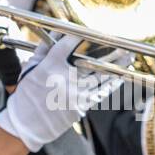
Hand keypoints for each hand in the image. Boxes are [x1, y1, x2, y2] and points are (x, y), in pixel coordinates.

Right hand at [0, 35, 122, 151]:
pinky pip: (101, 91)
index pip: (69, 44)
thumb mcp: (31, 68)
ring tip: (128, 57)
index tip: (94, 31)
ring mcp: (75, 93)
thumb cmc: (27, 94)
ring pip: (101, 75)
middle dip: (110, 51)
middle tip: (123, 44)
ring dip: (117, 65)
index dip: (82, 36)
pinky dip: (112, 82)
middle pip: (91, 59)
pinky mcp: (82, 105)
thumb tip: (58, 30)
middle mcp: (64, 79)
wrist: (26, 124)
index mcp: (49, 66)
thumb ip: (44, 48)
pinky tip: (120, 75)